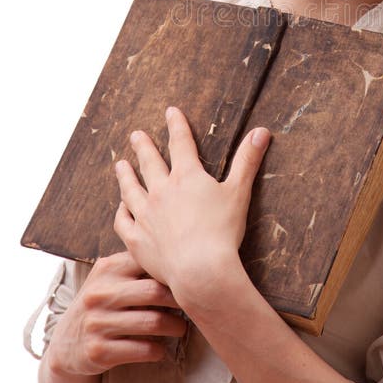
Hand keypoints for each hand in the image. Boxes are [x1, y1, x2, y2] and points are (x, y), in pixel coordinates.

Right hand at [45, 251, 186, 376]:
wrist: (65, 344)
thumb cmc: (100, 304)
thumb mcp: (109, 278)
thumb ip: (136, 265)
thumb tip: (183, 256)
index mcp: (106, 269)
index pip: (147, 262)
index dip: (172, 271)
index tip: (191, 278)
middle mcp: (99, 294)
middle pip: (154, 292)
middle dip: (179, 300)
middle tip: (193, 305)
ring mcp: (97, 323)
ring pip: (151, 322)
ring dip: (174, 326)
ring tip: (181, 327)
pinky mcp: (98, 351)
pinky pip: (141, 350)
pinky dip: (157, 350)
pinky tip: (161, 349)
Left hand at [114, 106, 270, 312]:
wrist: (200, 270)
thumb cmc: (223, 232)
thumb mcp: (239, 192)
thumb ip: (247, 160)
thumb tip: (262, 131)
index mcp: (187, 177)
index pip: (181, 143)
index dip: (176, 125)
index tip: (171, 112)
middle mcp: (161, 191)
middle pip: (150, 163)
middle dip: (144, 146)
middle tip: (136, 135)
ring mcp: (146, 215)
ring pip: (131, 189)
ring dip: (126, 175)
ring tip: (120, 164)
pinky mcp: (137, 240)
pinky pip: (123, 222)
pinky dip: (121, 213)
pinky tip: (120, 208)